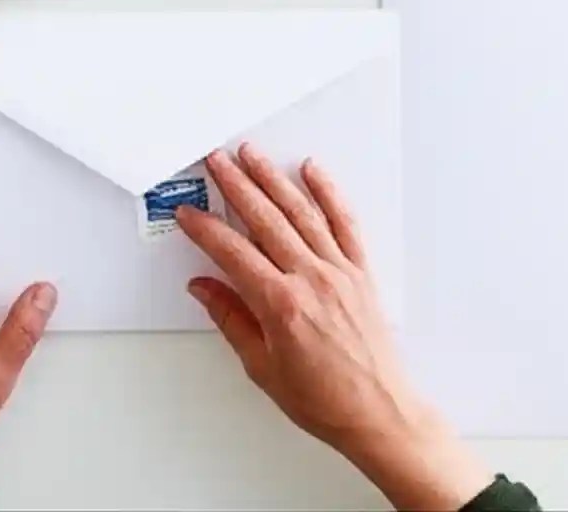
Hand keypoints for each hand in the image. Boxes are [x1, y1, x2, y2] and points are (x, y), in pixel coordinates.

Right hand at [177, 144, 491, 510]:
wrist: (379, 413)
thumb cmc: (324, 400)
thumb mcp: (261, 366)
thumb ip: (231, 319)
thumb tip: (203, 287)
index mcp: (281, 305)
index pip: (232, 252)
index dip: (205, 229)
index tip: (188, 214)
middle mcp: (311, 279)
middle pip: (265, 219)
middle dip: (236, 185)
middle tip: (215, 160)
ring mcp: (339, 271)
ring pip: (300, 212)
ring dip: (273, 179)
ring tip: (251, 155)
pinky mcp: (360, 272)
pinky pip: (344, 222)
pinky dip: (328, 193)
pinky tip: (312, 171)